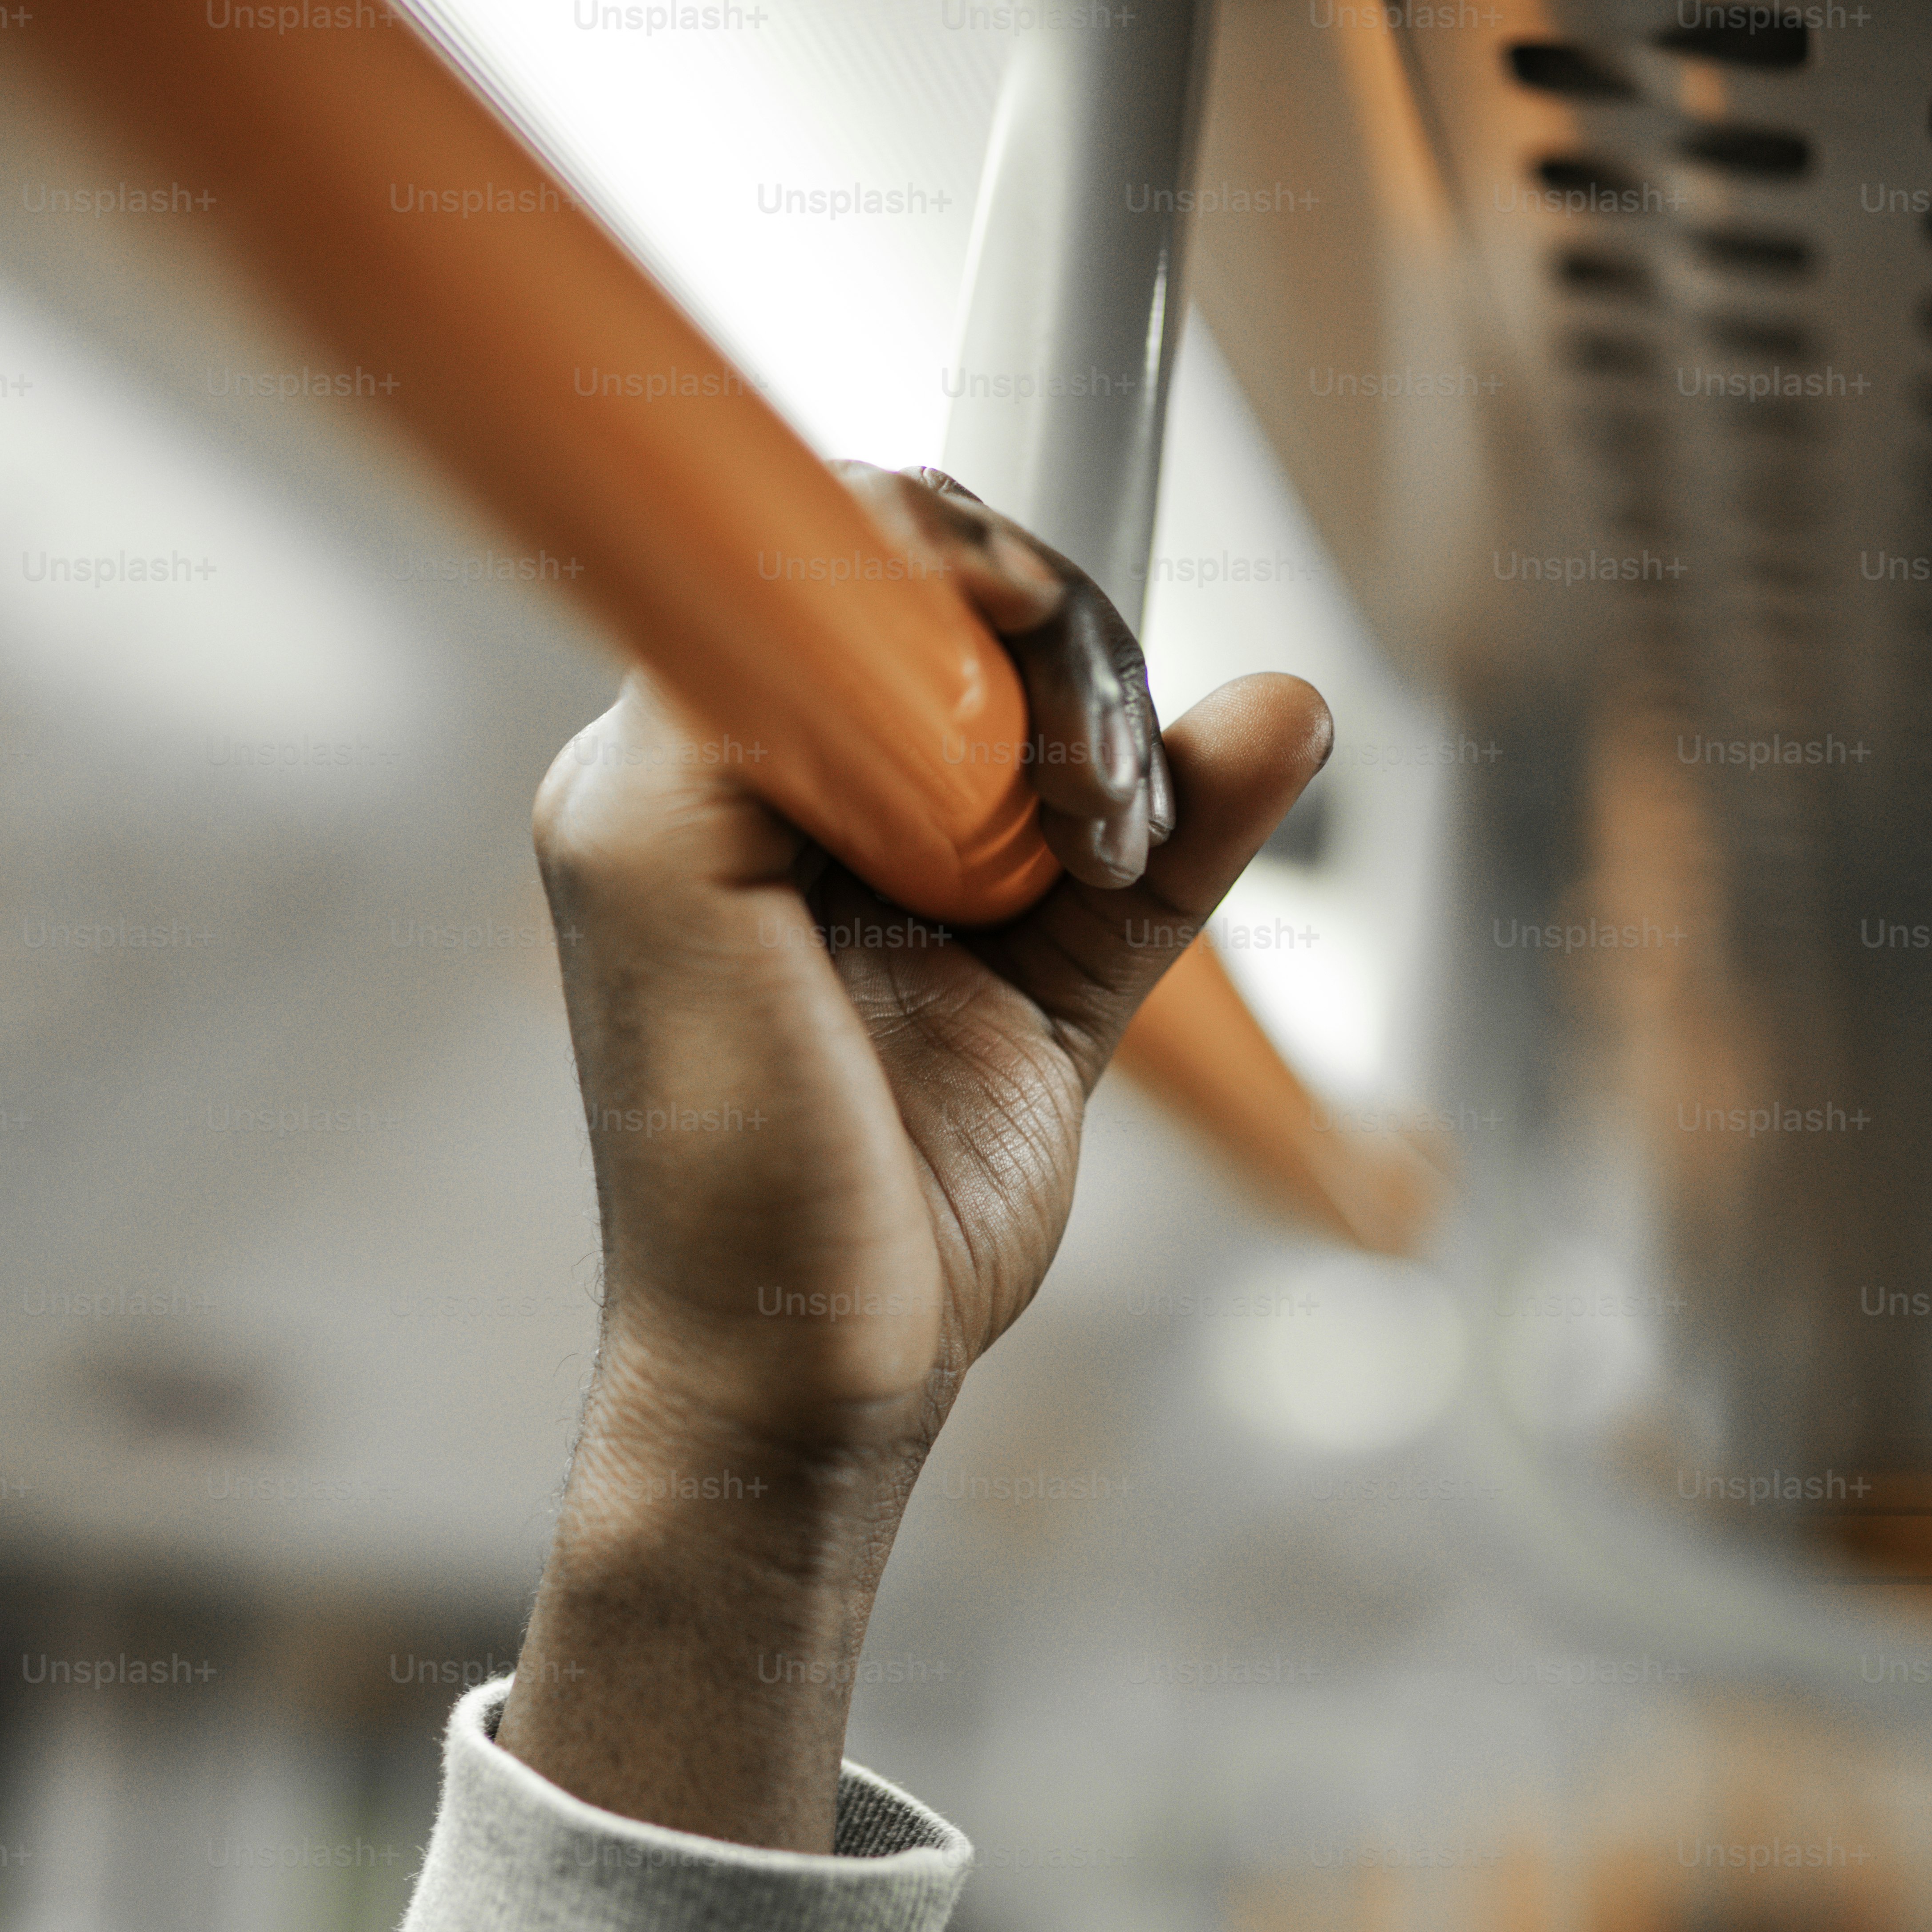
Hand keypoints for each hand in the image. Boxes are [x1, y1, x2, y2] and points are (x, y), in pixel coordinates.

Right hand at [498, 467, 1333, 1848]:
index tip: (1129, 778)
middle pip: (888, 551)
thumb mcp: (1065, 982)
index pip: (892, 591)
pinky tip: (1051, 820)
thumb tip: (1294, 697)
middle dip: (1062, 638)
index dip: (1035, 620)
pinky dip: (967, 682)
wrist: (817, 1380)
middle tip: (1129, 814)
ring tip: (1101, 839)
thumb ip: (1163, 843)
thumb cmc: (902, 1207)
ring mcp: (637, 788)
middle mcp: (672, 768)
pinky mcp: (641, 828)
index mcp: (747, 794)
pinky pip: (804, 632)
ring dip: (1041, 666)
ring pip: (862, 561)